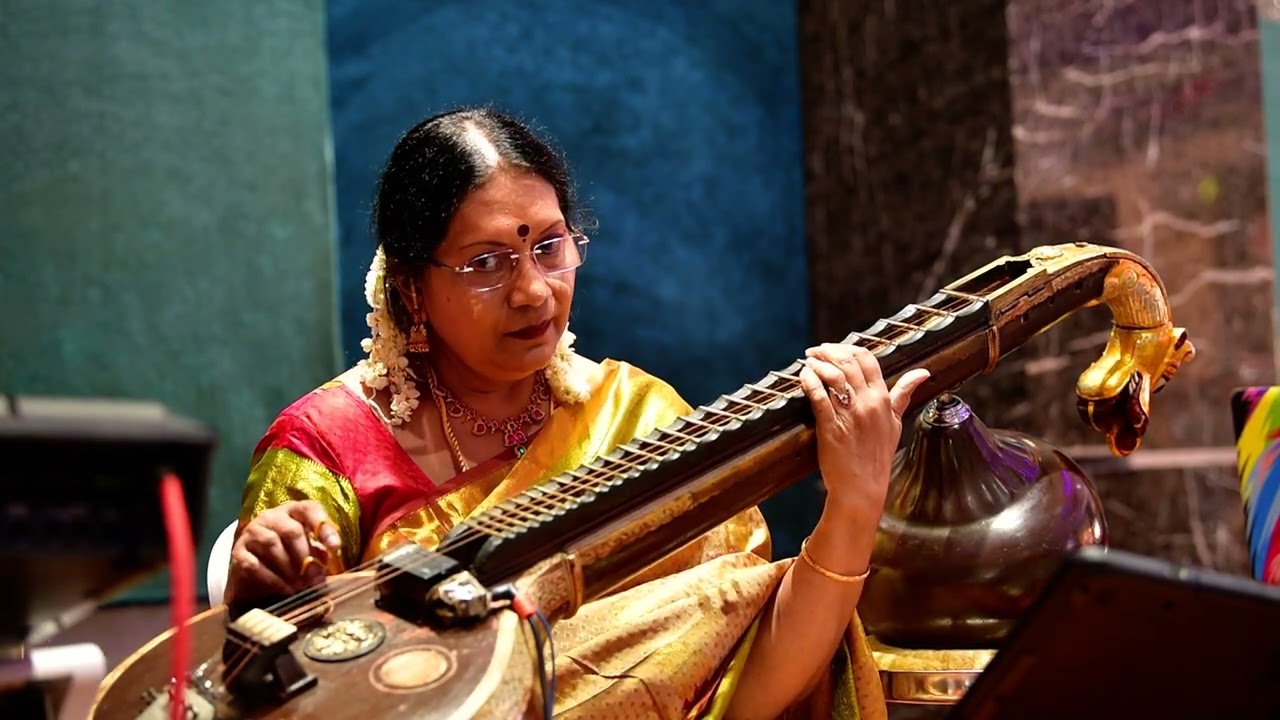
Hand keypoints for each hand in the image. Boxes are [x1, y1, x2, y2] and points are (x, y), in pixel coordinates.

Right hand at [225, 500, 341, 603]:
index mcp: (292, 512)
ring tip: (301, 586)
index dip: (324, 527)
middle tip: (315, 578)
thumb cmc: (288, 556)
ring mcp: (252, 533)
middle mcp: (271, 517)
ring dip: (289, 568)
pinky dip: (273, 579)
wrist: (252, 571)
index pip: (310, 509)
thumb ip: (318, 555)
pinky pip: (254, 564)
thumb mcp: (306, 552)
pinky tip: (286, 590)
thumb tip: (323, 569)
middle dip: (306, 556)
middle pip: (291, 530)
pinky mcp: (238, 552)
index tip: (335, 547)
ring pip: (272, 544)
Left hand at [799, 343, 929, 520]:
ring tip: (809, 362)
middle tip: (815, 351)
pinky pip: (819, 396)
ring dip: (818, 363)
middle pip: (848, 362)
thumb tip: (923, 373)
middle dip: (828, 351)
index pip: (867, 360)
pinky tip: (804, 376)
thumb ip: (904, 394)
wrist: (863, 487)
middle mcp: (868, 403)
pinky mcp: (831, 427)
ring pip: (834, 376)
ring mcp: (849, 415)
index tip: (833, 348)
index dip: (847, 348)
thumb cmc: (877, 456)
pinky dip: (809, 381)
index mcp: (883, 400)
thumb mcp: (896, 423)